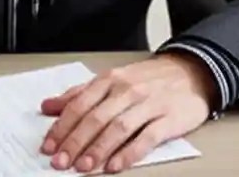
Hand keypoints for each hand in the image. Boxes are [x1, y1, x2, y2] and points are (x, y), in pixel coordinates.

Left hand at [39, 54, 215, 173]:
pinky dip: (129, 153)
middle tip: (60, 162)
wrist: (191, 72)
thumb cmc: (148, 79)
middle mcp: (127, 90)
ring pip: (118, 128)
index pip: (79, 105)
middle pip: (95, 118)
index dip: (62, 127)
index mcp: (109, 80)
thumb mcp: (111, 80)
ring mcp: (149, 104)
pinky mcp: (169, 119)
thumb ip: (79, 94)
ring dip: (98, 149)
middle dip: (75, 142)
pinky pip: (147, 138)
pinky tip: (115, 165)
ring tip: (83, 167)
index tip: (48, 146)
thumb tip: (47, 107)